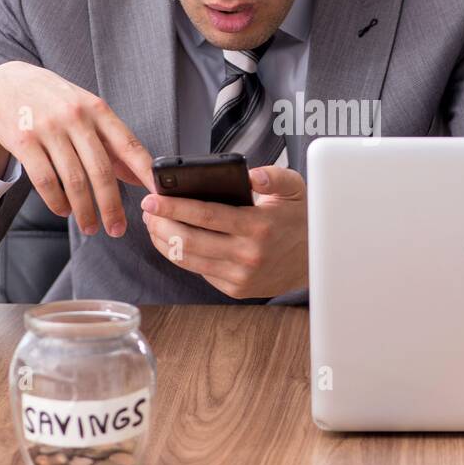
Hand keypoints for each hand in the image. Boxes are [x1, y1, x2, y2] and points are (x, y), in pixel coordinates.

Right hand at [0, 61, 156, 236]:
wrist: (6, 84)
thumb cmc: (55, 101)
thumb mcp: (87, 111)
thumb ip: (112, 142)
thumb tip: (138, 176)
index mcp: (97, 109)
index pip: (128, 144)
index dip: (145, 172)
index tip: (157, 196)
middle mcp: (75, 117)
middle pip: (100, 170)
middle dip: (111, 205)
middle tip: (117, 229)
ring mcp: (48, 128)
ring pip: (73, 180)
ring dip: (84, 210)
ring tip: (91, 227)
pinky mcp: (24, 141)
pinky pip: (45, 180)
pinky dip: (57, 202)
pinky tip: (64, 211)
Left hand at [139, 166, 307, 298]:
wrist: (316, 260)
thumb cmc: (299, 218)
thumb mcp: (295, 188)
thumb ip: (273, 176)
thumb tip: (251, 175)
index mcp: (259, 227)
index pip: (206, 216)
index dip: (175, 207)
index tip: (152, 199)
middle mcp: (247, 255)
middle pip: (189, 240)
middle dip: (160, 224)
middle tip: (147, 210)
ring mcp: (240, 276)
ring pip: (189, 260)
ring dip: (164, 241)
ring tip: (154, 224)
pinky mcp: (236, 289)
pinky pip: (200, 271)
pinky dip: (181, 256)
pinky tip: (173, 241)